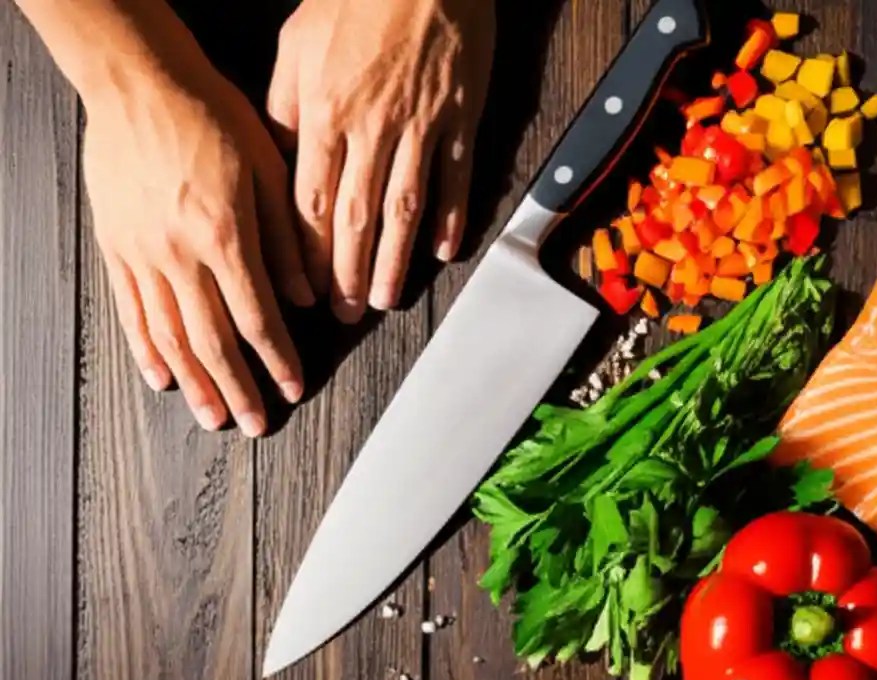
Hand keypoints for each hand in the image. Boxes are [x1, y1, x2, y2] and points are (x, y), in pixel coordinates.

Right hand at [83, 70, 309, 435]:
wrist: (141, 84)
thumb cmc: (213, 117)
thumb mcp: (269, 169)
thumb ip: (287, 238)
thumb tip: (308, 297)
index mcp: (225, 235)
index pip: (258, 317)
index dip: (278, 359)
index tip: (295, 387)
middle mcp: (180, 254)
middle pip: (213, 339)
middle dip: (239, 387)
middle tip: (257, 424)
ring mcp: (142, 254)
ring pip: (170, 334)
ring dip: (195, 382)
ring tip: (213, 417)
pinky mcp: (116, 247)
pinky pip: (132, 310)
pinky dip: (147, 349)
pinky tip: (162, 378)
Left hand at [268, 0, 495, 321]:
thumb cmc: (355, 2)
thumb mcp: (296, 46)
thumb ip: (284, 109)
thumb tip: (276, 164)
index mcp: (325, 111)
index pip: (310, 201)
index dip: (307, 253)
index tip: (303, 288)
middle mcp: (372, 127)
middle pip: (355, 217)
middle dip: (346, 273)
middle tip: (344, 314)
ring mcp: (421, 126)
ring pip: (404, 208)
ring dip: (394, 260)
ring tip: (385, 298)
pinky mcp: (461, 119)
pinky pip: (456, 179)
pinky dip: (452, 218)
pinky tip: (444, 251)